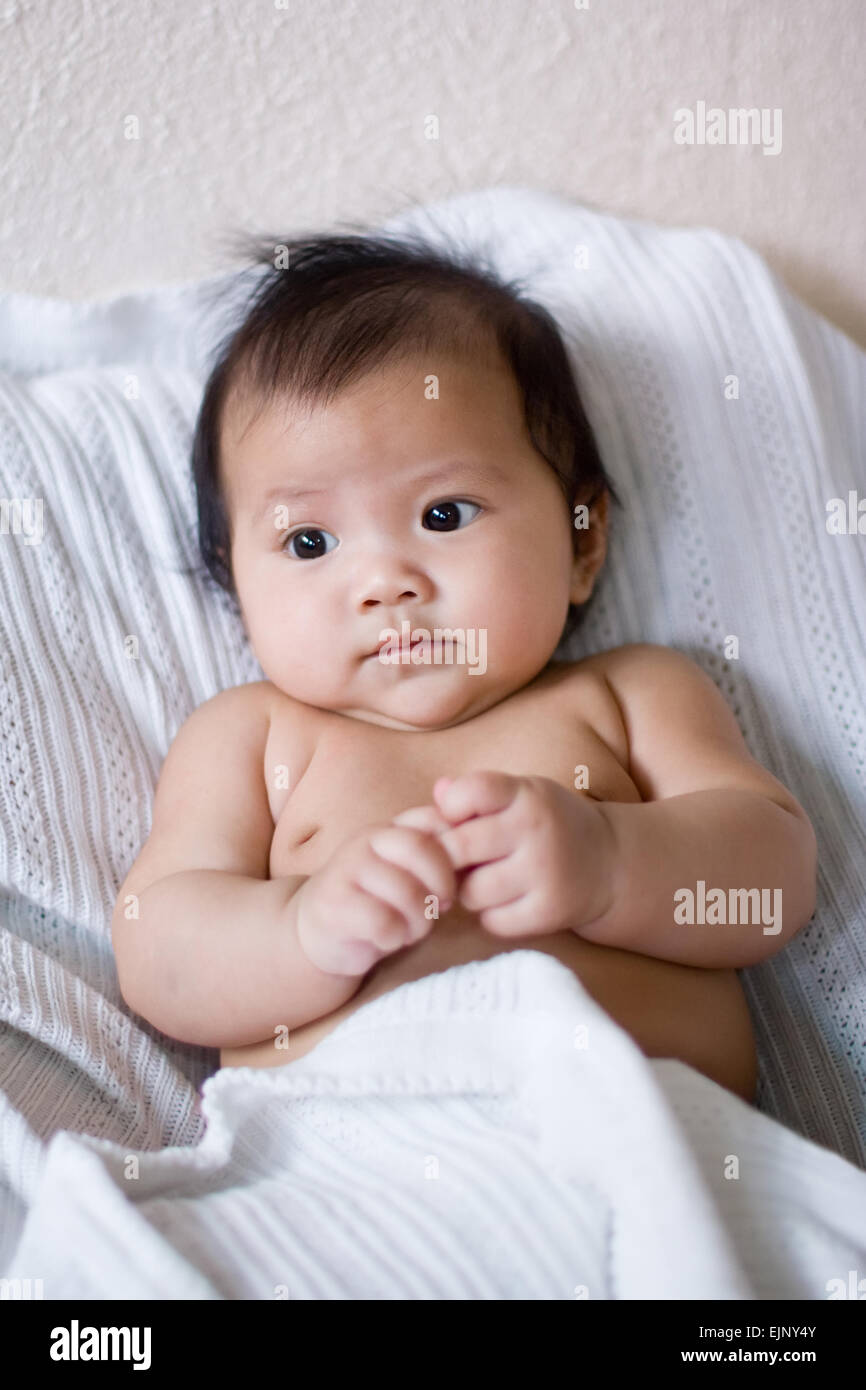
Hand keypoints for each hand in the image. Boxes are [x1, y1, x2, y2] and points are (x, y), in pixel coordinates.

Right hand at [292, 817, 456, 976]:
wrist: (317, 932)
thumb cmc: (377, 902)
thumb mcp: (407, 872)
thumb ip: (438, 852)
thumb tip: (479, 832)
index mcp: (390, 829)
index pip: (434, 820)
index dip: (456, 852)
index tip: (452, 881)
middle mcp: (365, 841)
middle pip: (422, 848)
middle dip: (442, 885)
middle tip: (441, 907)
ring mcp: (346, 870)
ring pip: (407, 892)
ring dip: (420, 921)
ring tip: (410, 929)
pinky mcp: (333, 905)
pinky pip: (385, 923)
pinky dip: (395, 938)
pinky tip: (387, 939)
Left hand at [431, 771, 615, 936]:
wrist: (611, 864)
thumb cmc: (548, 825)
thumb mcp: (521, 796)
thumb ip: (477, 793)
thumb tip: (439, 793)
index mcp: (528, 795)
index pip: (472, 791)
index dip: (451, 807)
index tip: (459, 818)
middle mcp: (538, 830)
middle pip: (458, 848)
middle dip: (449, 858)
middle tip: (459, 861)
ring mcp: (546, 873)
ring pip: (470, 892)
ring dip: (469, 891)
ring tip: (488, 881)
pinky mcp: (550, 911)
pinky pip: (492, 922)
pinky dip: (492, 916)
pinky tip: (509, 902)